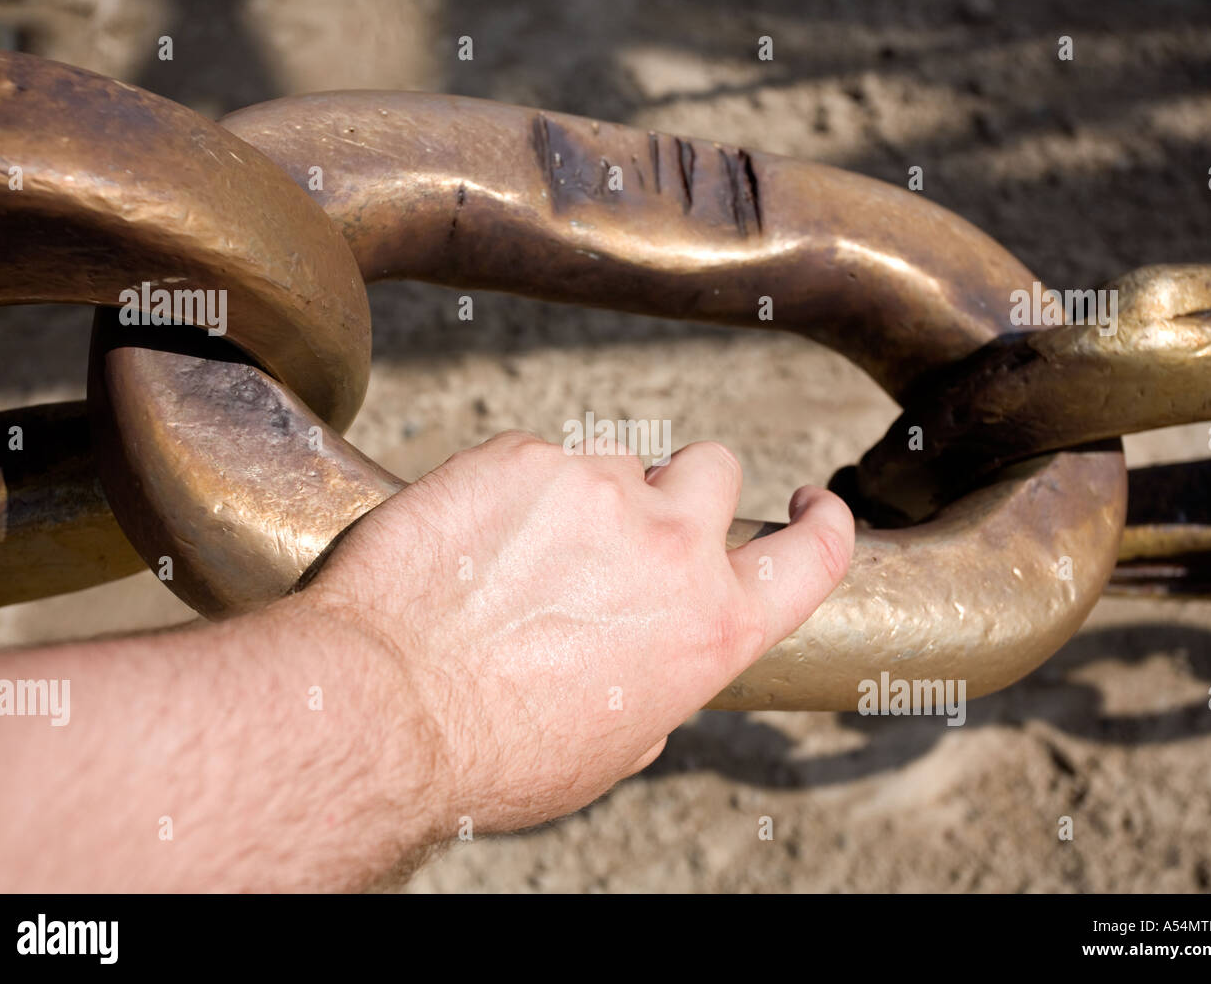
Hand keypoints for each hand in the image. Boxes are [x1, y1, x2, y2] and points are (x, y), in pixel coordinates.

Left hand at [303, 430, 854, 839]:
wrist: (387, 709)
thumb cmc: (494, 753)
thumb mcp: (615, 745)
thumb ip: (663, 679)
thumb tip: (654, 653)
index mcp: (712, 627)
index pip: (816, 554)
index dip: (823, 521)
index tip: (806, 503)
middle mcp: (671, 547)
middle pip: (711, 470)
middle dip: (678, 491)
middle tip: (624, 527)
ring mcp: (596, 490)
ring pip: (612, 462)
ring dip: (581, 497)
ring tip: (518, 560)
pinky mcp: (522, 458)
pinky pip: (535, 456)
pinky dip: (512, 490)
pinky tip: (474, 544)